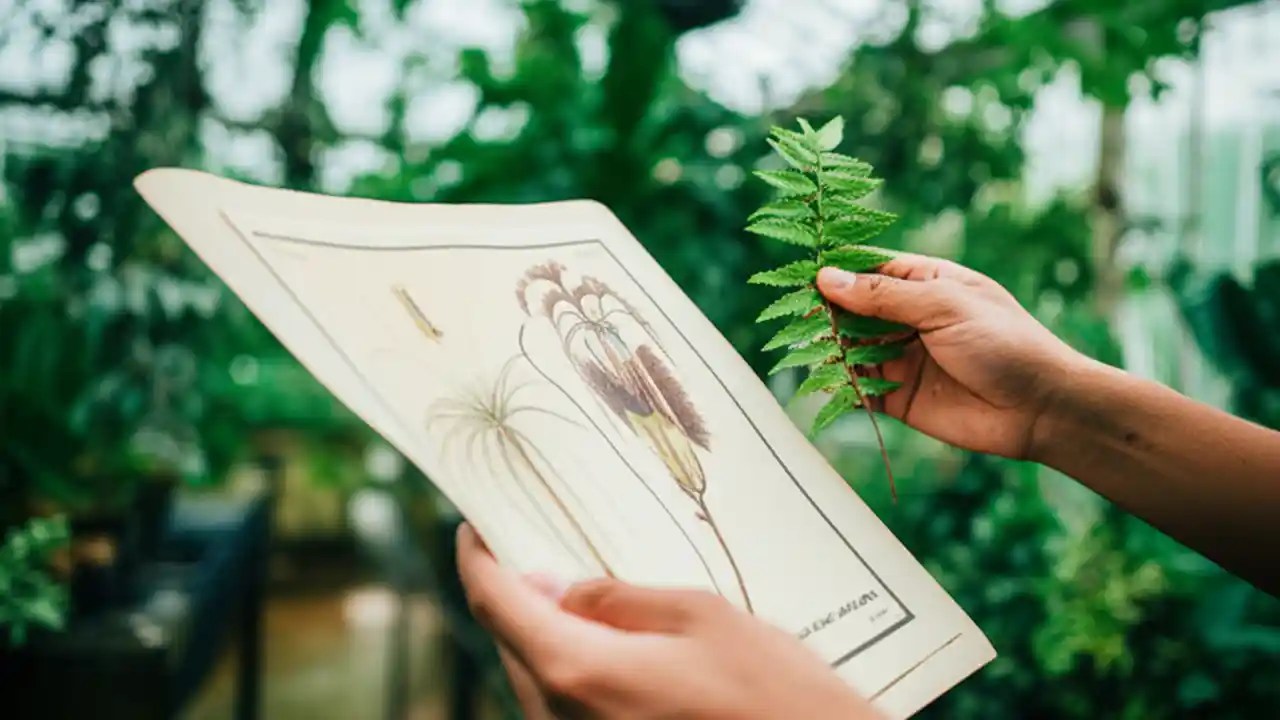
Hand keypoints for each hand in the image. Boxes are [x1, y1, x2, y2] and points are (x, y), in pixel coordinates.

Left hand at [456, 523, 882, 719]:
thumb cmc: (773, 694)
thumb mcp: (700, 617)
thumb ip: (619, 599)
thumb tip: (562, 590)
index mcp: (578, 671)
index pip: (497, 604)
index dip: (477, 559)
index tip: (475, 527)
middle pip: (510, 644)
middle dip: (515, 594)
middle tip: (537, 550)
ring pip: (535, 679)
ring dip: (545, 634)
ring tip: (577, 591)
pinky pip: (563, 707)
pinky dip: (571, 667)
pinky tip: (610, 644)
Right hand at [816, 254, 1082, 459]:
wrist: (1041, 408)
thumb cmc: (1004, 343)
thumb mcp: (943, 306)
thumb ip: (883, 296)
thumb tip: (827, 278)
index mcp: (926, 284)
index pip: (869, 270)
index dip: (836, 272)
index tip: (803, 274)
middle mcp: (909, 319)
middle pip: (853, 310)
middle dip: (825, 313)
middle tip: (797, 317)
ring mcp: (902, 358)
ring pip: (850, 349)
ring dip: (828, 349)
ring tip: (806, 350)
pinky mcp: (898, 398)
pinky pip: (859, 389)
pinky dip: (839, 387)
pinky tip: (823, 382)